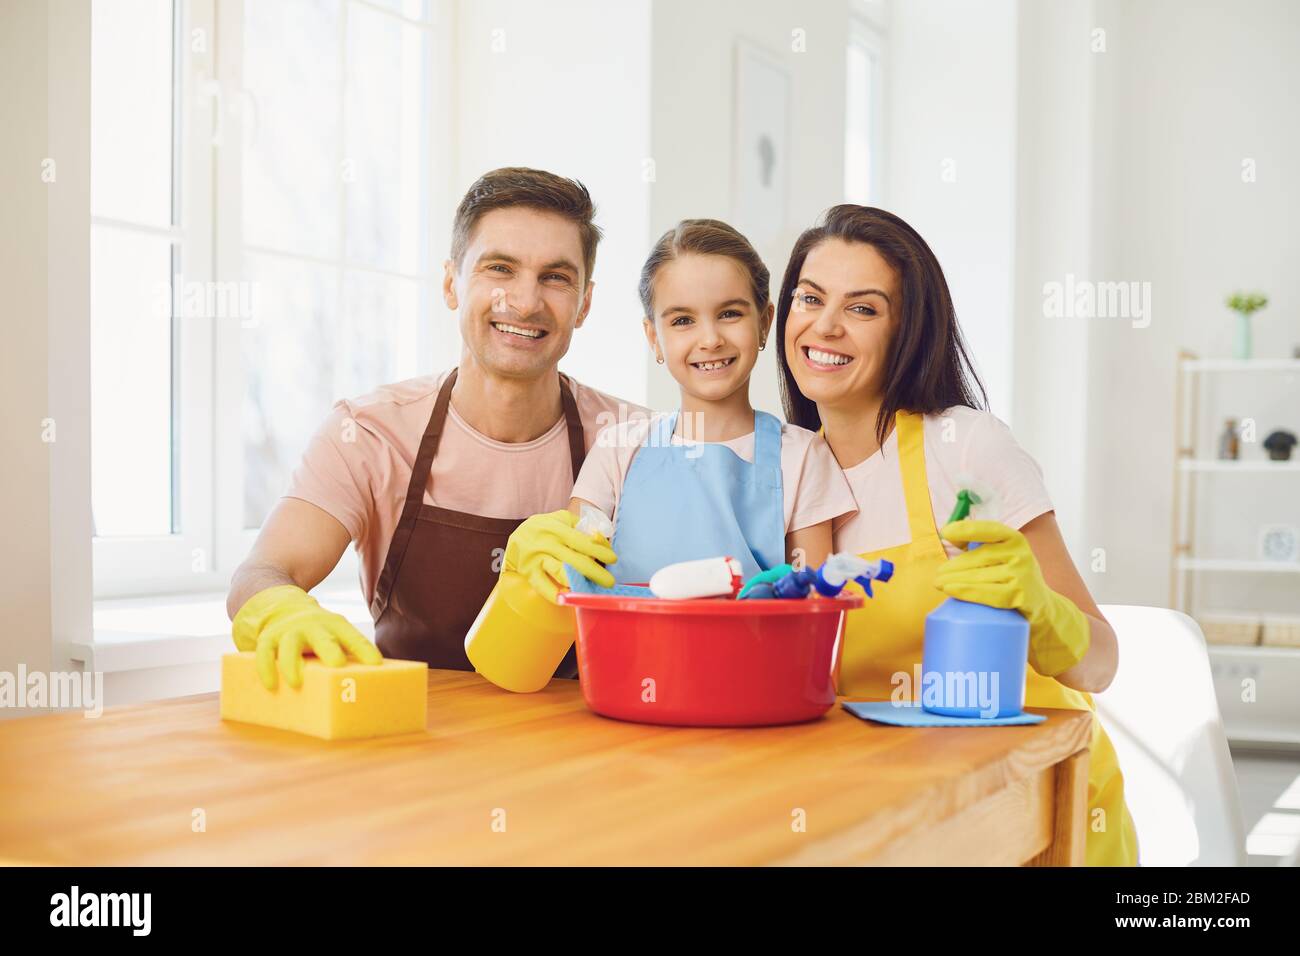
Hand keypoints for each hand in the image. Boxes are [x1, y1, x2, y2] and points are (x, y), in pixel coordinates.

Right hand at [232, 585, 382, 689]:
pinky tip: (271, 685)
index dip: (365, 650)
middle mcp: (313, 625)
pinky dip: (266, 668)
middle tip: (337, 664)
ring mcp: (289, 630)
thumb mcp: (333, 636)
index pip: (354, 638)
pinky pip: (264, 652)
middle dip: (330, 650)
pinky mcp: (268, 637)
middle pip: (323, 638)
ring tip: (296, 683)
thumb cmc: (316, 633)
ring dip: (292, 664)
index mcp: (335, 626)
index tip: (376, 664)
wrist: (280, 606)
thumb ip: (347, 654)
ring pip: (290, 645)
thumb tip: (371, 684)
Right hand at [505, 510, 616, 602]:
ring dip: (577, 581)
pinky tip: (564, 599)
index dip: (598, 550)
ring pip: (560, 571)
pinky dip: (552, 593)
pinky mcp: (528, 572)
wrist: (517, 536)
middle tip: (609, 582)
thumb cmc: (547, 529)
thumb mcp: (563, 520)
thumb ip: (582, 527)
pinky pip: (541, 585)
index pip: (581, 541)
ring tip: (591, 590)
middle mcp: (546, 543)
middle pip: (575, 559)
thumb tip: (600, 539)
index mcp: (557, 528)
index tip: (612, 559)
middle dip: (594, 571)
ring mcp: (536, 558)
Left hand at [935, 519, 1089, 676]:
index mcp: (1015, 539)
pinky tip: (949, 590)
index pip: (989, 529)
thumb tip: (949, 534)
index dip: (966, 529)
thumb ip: (979, 545)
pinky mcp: (1020, 596)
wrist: (1044, 609)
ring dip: (953, 580)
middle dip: (953, 566)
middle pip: (978, 558)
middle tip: (937, 574)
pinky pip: (987, 593)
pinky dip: (966, 591)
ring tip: (938, 583)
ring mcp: (1022, 575)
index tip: (945, 532)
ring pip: (979, 576)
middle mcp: (1020, 554)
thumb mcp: (1002, 556)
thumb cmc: (1013, 578)